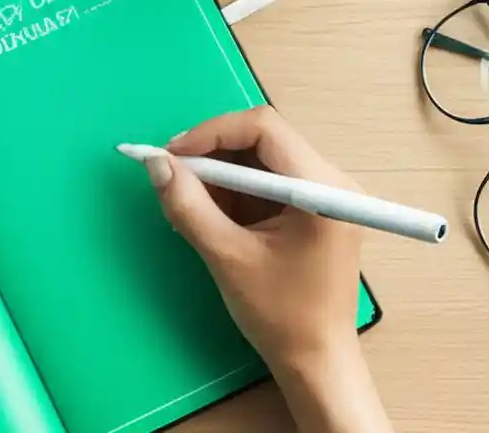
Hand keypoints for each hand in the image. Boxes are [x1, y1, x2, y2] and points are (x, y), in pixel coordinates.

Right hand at [145, 106, 391, 432]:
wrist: (317, 360)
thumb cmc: (279, 314)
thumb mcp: (226, 257)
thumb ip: (189, 206)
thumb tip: (156, 164)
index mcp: (322, 188)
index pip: (264, 128)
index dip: (212, 132)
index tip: (172, 156)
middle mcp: (332, 180)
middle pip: (264, 139)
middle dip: (213, 154)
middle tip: (174, 177)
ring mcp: (327, 194)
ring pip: (263, 159)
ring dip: (222, 174)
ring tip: (190, 204)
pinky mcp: (316, 209)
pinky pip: (270, 182)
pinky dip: (236, 192)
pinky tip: (213, 216)